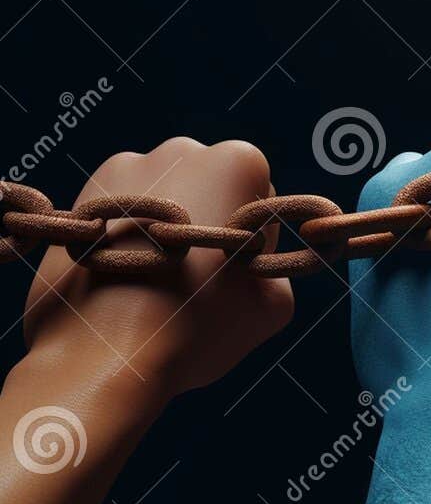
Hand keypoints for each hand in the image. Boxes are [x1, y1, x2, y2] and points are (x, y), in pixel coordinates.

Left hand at [21, 137, 291, 402]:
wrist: (106, 353)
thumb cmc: (199, 325)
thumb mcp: (273, 302)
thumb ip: (275, 265)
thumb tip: (256, 262)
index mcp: (237, 163)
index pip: (260, 191)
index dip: (256, 235)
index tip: (240, 269)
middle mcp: (180, 151)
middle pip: (210, 184)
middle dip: (210, 220)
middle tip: (203, 277)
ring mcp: (124, 167)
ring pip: (164, 196)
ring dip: (168, 228)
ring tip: (160, 282)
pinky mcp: (81, 194)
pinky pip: (123, 211)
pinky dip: (129, 236)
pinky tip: (128, 279)